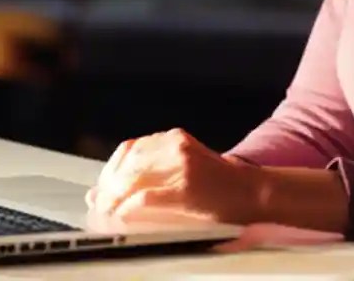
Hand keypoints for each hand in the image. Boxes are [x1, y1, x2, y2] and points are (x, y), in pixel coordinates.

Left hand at [85, 128, 260, 224]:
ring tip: (107, 211)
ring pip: (131, 179)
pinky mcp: (185, 189)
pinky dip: (127, 208)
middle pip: (127, 163)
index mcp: (175, 138)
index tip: (102, 185)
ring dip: (114, 197)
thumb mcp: (184, 168)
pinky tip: (121, 215)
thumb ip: (148, 174)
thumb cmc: (220, 184)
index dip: (111, 168)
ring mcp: (181, 166)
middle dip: (109, 184)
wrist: (253, 193)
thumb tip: (104, 191)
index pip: (130, 148)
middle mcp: (176, 146)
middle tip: (100, 202)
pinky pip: (144, 198)